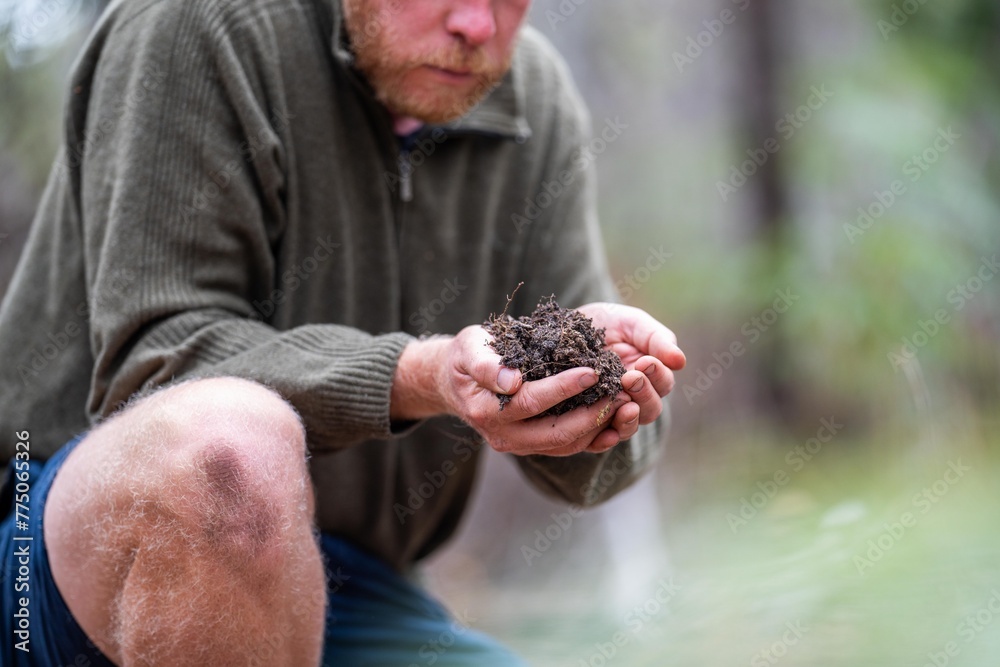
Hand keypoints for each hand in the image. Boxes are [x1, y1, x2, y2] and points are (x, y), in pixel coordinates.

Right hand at [394, 327, 630, 456]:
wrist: (456, 381)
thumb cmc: (467, 356)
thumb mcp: (469, 348)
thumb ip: (486, 363)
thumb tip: (511, 382)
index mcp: (486, 410)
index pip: (532, 402)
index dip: (564, 387)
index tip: (592, 370)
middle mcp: (503, 435)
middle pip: (555, 433)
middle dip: (591, 414)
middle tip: (619, 391)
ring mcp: (519, 445)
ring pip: (565, 445)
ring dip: (597, 427)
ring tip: (622, 401)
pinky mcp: (533, 446)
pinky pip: (567, 447)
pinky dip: (592, 435)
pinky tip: (612, 415)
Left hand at [576, 302, 685, 435]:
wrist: (563, 328)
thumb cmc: (603, 322)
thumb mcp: (631, 323)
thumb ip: (656, 339)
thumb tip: (680, 361)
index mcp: (648, 376)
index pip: (663, 384)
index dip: (657, 375)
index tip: (644, 362)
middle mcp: (633, 397)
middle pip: (650, 409)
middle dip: (643, 394)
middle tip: (630, 377)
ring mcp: (610, 410)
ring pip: (629, 426)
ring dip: (629, 418)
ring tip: (623, 404)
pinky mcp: (587, 421)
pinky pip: (599, 441)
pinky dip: (605, 441)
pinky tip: (606, 434)